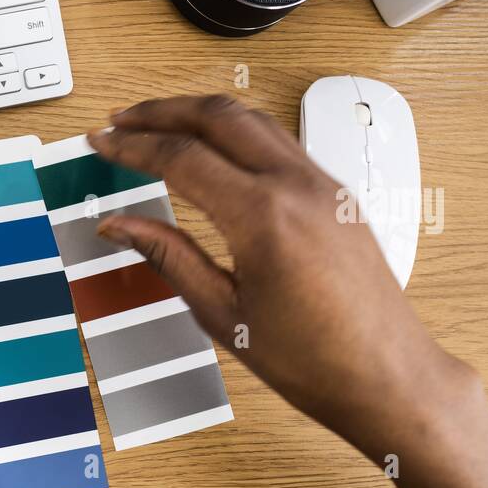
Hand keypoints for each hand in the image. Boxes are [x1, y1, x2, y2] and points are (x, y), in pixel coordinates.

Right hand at [89, 96, 487, 487]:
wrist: (387, 376)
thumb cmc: (310, 360)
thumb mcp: (221, 313)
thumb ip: (168, 257)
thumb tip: (118, 224)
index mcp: (263, 218)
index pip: (183, 157)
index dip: (132, 146)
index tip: (100, 142)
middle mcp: (298, 187)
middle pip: (218, 117)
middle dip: (162, 111)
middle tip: (120, 120)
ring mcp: (324, 185)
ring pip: (252, 120)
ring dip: (200, 114)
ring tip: (159, 124)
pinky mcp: (338, 194)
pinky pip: (279, 142)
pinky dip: (236, 133)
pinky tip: (213, 150)